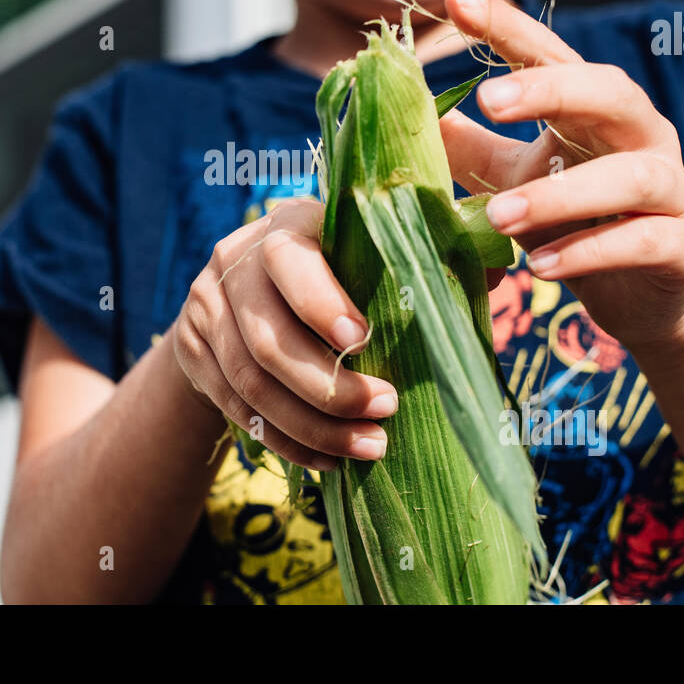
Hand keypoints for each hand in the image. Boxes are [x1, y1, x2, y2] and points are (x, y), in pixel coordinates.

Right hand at [172, 196, 396, 471]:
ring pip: (251, 383)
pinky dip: (287, 440)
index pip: (290, 262)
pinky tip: (329, 458)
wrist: (243, 290)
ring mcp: (207, 306)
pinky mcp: (194, 349)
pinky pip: (238, 409)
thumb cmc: (339, 267)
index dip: (322, 305)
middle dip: (330, 388)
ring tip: (368, 446)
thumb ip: (423, 254)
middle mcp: (236, 260)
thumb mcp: (369, 248)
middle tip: (387, 409)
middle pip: (268, 339)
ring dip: (313, 426)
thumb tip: (489, 270)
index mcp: (286, 225)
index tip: (365, 342)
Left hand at [438, 0, 683, 350]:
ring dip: (561, 194)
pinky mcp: (682, 246)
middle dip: (552, 89)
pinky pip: (642, 241)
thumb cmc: (575, 219)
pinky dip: (589, 253)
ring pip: (630, 176)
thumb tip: (406, 111)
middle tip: (489, 101)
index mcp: (594, 109)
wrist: (641, 294)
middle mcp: (641, 135)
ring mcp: (670, 190)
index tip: (457, 4)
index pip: (552, 56)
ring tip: (499, 215)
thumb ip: (469, 146)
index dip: (508, 29)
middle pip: (610, 91)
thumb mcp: (515, 176)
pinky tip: (540, 265)